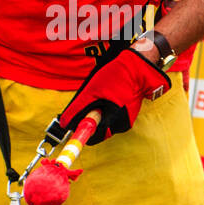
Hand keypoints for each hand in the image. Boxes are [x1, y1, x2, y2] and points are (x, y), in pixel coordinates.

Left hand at [50, 48, 169, 145]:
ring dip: (99, 113)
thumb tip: (65, 122)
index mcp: (114, 120)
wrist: (138, 67)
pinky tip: (109, 96)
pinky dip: (107, 110)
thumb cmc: (116, 76)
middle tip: (92, 101)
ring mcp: (127, 120)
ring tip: (102, 95)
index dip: (81, 130)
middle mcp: (122, 124)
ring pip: (105, 123)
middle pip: (99, 130)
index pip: (92, 137)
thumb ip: (78, 109)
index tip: (75, 123)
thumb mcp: (92, 91)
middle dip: (91, 119)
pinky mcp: (129, 114)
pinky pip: (112, 118)